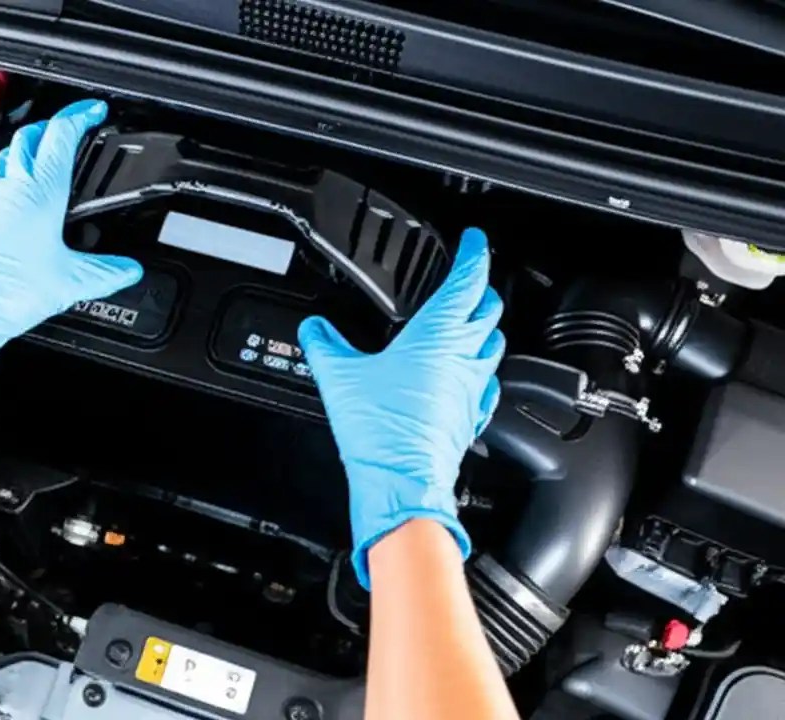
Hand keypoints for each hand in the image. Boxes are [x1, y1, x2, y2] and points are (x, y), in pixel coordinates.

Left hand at [0, 99, 142, 402]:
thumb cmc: (2, 290)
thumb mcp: (70, 282)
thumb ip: (106, 273)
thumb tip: (129, 270)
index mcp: (39, 191)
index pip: (60, 134)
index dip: (80, 116)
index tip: (94, 111)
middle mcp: (11, 189)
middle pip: (29, 137)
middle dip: (52, 126)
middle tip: (71, 129)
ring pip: (9, 159)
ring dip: (29, 150)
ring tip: (47, 159)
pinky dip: (15, 184)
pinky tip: (25, 205)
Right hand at [299, 228, 504, 588]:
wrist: (402, 481)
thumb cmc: (381, 431)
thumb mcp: (339, 377)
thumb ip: (325, 344)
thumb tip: (314, 328)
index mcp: (438, 334)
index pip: (469, 279)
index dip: (473, 253)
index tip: (472, 242)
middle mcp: (464, 355)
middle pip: (490, 307)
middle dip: (481, 288)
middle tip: (467, 280)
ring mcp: (474, 386)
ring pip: (494, 343)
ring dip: (484, 326)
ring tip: (467, 322)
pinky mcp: (473, 413)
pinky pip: (487, 382)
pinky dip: (480, 368)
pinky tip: (465, 374)